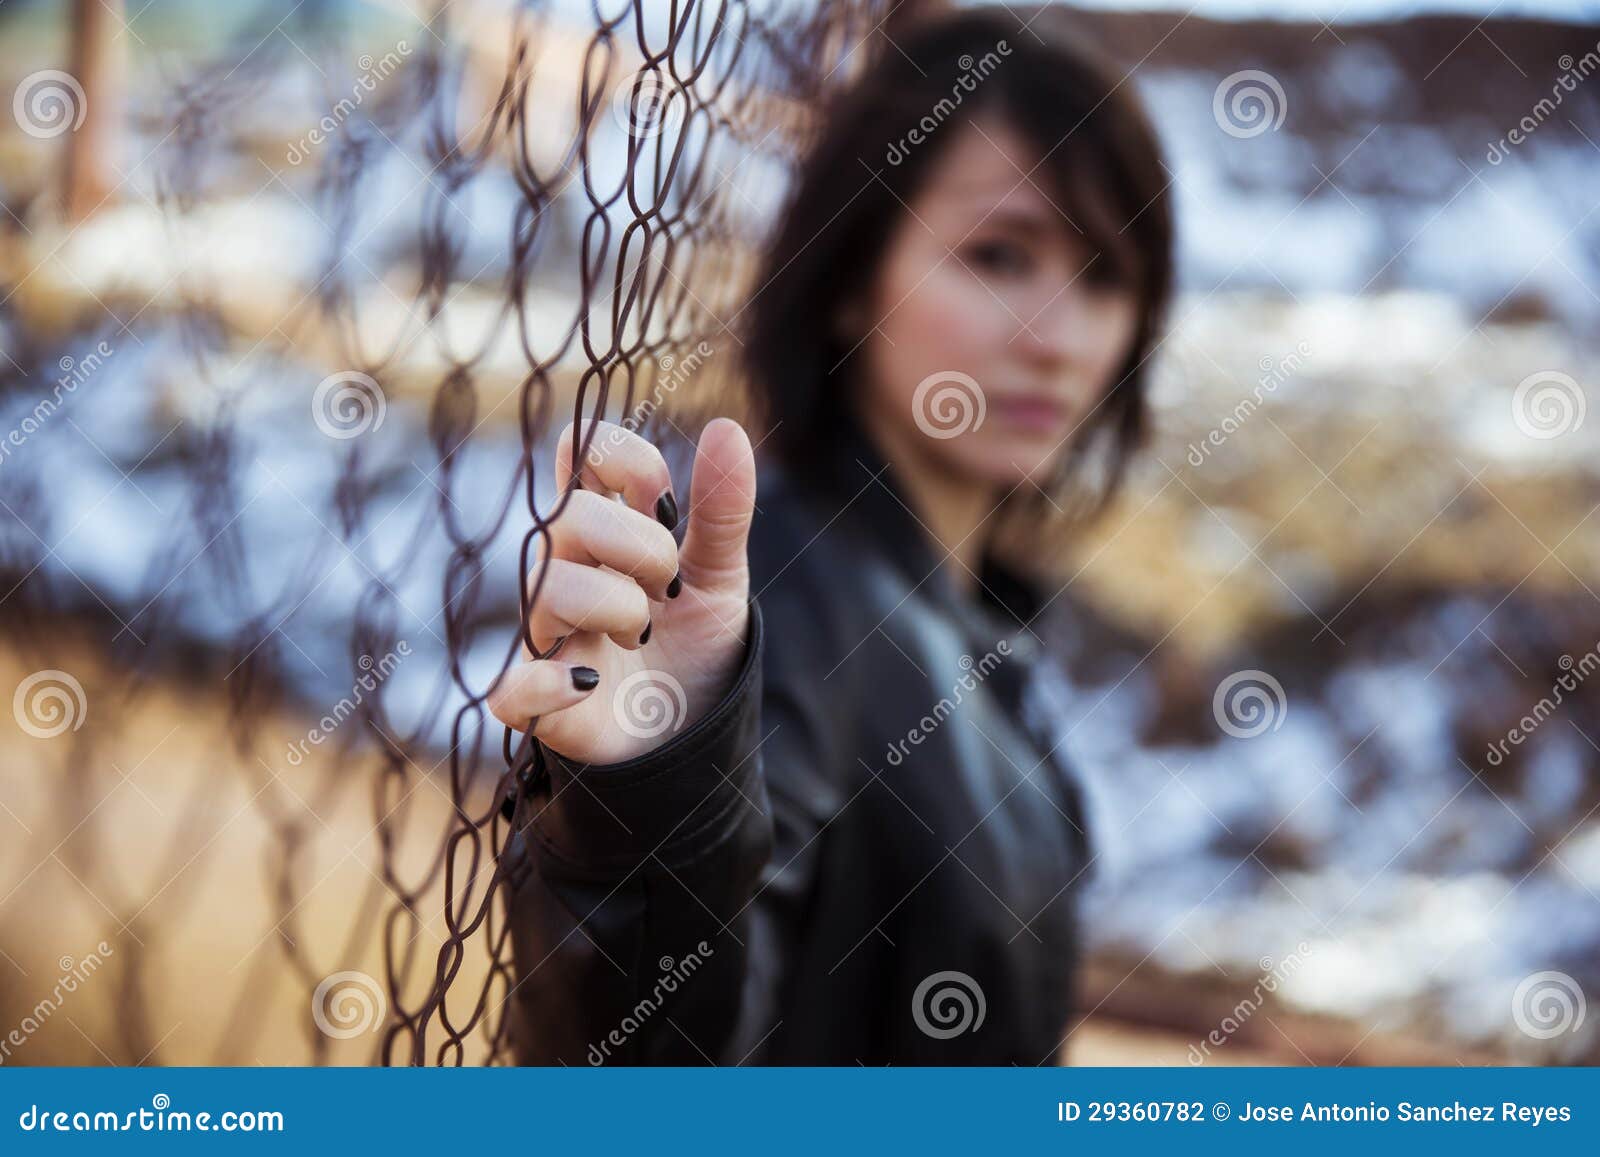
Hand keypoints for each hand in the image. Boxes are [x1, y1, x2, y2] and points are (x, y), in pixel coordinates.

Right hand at [487, 417, 755, 764]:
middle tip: (669, 590)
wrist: (696, 737)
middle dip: (643, 549)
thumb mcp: (721, 578)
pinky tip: (588, 683)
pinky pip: (511, 687)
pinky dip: (548, 685)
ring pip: (547, 588)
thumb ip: (722, 511)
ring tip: (642, 633)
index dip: (629, 463)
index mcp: (602, 532)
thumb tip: (728, 427)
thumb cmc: (694, 649)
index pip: (581, 451)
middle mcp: (563, 571)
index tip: (668, 507)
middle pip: (570, 516)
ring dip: (616, 607)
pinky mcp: (536, 701)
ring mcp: (545, 634)